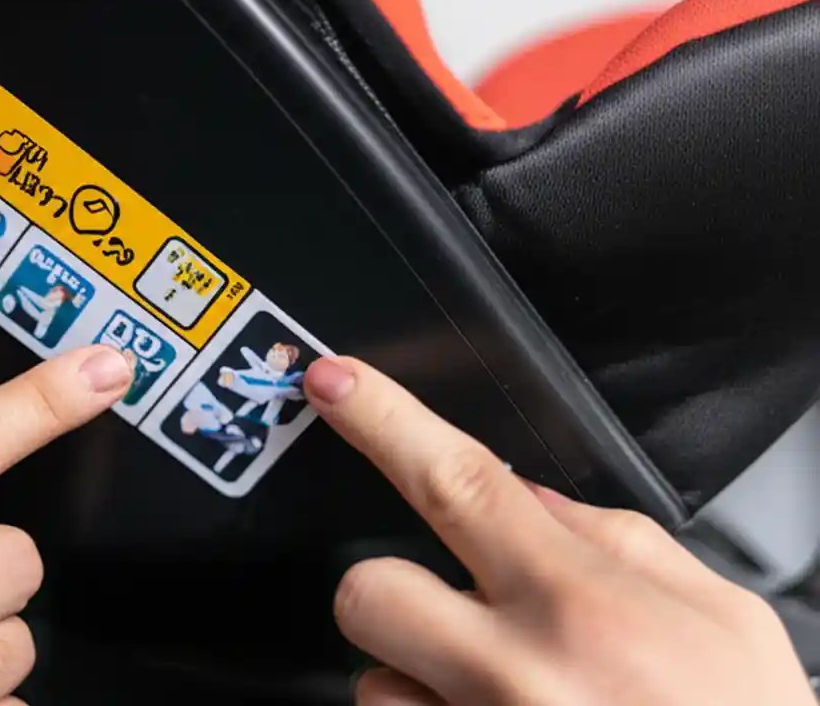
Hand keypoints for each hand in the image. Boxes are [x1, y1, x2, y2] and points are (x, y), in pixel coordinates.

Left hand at [304, 357, 814, 705]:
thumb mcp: (723, 621)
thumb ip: (623, 543)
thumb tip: (532, 499)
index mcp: (582, 604)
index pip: (458, 481)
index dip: (383, 420)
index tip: (334, 383)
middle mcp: (515, 673)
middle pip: (369, 591)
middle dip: (392, 590)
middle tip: (453, 613)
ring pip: (375, 682)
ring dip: (420, 679)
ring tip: (505, 698)